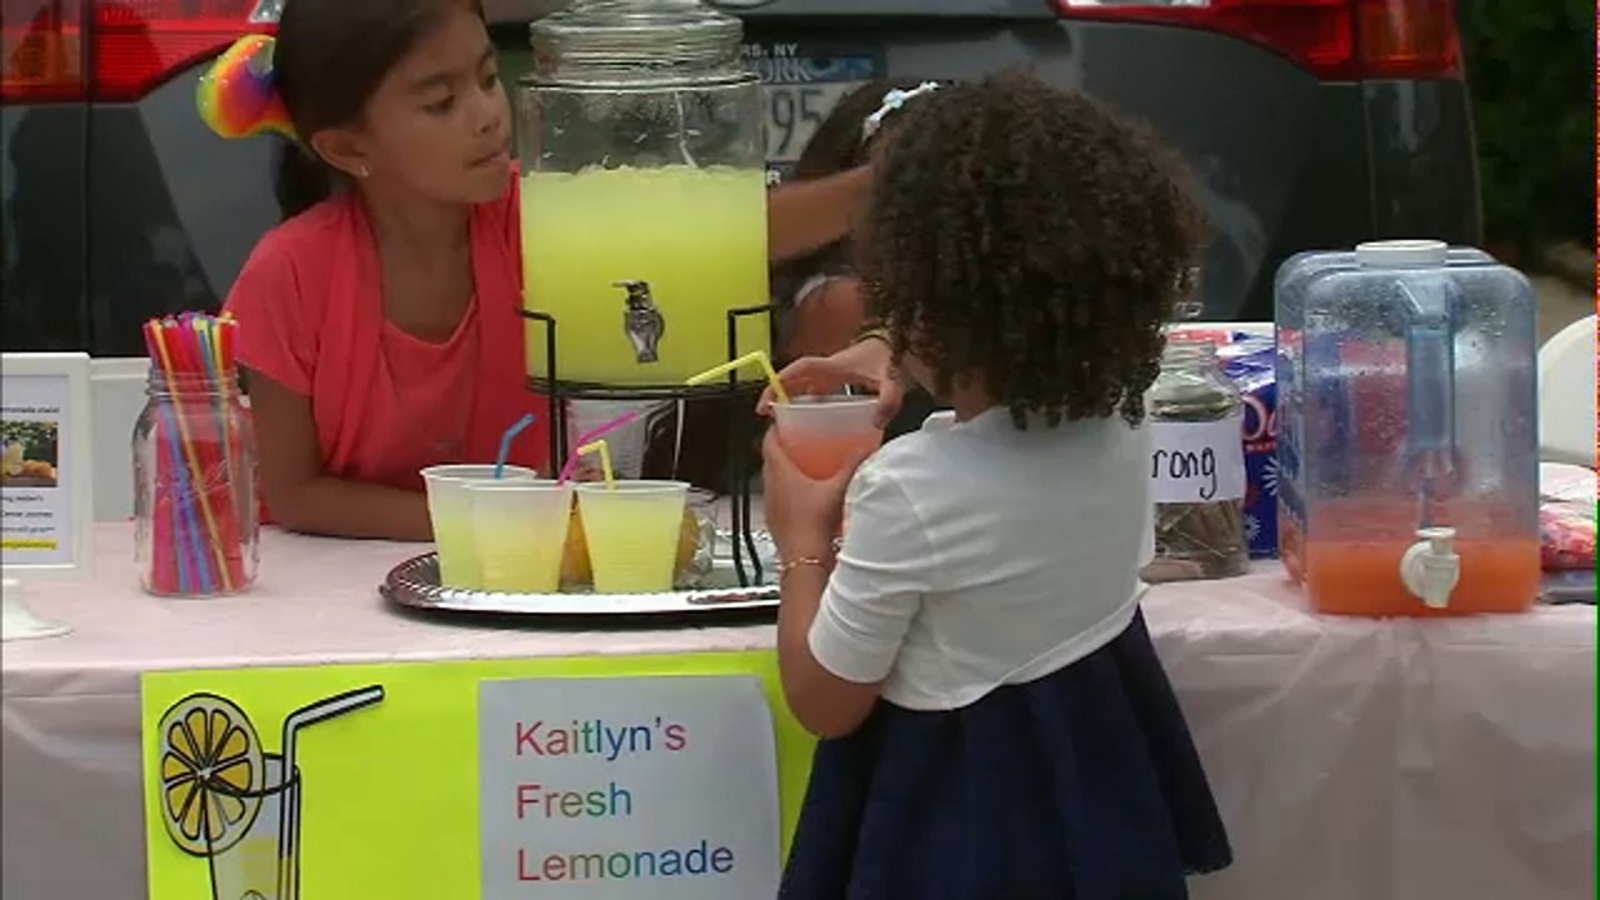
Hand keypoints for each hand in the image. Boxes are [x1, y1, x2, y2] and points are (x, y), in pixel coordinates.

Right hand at [758, 338, 902, 428]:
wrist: (901, 343)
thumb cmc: (892, 358)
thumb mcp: (892, 381)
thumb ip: (888, 400)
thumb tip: (877, 422)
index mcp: (835, 365)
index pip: (801, 369)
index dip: (782, 380)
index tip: (768, 398)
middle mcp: (830, 367)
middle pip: (796, 377)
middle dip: (778, 391)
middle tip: (765, 413)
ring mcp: (834, 372)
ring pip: (805, 384)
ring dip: (792, 397)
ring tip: (783, 419)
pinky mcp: (840, 378)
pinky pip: (818, 389)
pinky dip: (810, 401)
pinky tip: (814, 421)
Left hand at [761, 429, 870, 559]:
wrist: (805, 559)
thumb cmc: (814, 524)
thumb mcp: (839, 488)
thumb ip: (853, 465)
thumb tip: (865, 449)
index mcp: (780, 472)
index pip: (768, 442)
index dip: (775, 429)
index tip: (784, 421)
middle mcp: (771, 487)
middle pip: (771, 460)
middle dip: (784, 449)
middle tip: (800, 441)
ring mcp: (772, 505)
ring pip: (773, 480)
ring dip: (786, 472)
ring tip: (806, 467)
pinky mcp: (776, 521)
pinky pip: (779, 499)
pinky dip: (789, 492)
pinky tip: (808, 497)